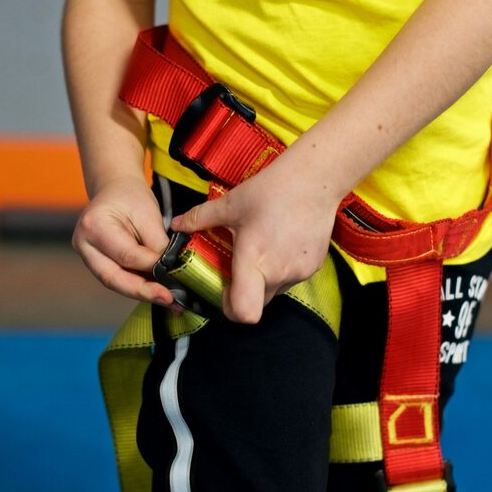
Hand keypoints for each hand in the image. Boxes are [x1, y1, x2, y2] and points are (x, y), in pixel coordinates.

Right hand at [72, 176, 176, 306]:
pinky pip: (118, 279)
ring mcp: (87, 256)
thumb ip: (157, 245)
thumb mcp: (148, 215)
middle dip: (143, 292)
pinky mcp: (96, 264)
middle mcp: (84, 244)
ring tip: (168, 300)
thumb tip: (170, 272)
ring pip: (115, 282)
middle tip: (169, 300)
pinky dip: (138, 287)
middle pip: (114, 278)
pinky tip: (157, 292)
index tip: (174, 280)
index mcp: (94, 226)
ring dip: (142, 293)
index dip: (151, 269)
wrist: (115, 190)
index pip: (126, 256)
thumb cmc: (131, 197)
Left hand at [171, 161, 340, 323]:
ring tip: (262, 249)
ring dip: (264, 280)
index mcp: (254, 260)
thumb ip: (200, 218)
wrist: (314, 180)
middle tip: (238, 265)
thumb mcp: (230, 203)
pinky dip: (282, 270)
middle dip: (244, 291)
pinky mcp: (314, 267)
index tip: (223, 291)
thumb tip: (176, 224)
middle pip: (257, 304)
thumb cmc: (272, 190)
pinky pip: (291, 279)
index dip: (229, 309)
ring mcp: (299, 272)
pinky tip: (280, 244)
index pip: (244, 311)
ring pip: (275, 291)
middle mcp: (279, 272)